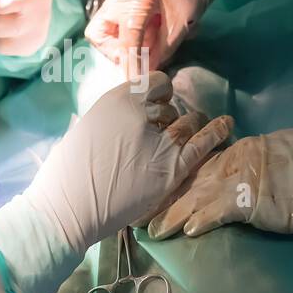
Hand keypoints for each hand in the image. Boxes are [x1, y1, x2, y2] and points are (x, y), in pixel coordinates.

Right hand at [0, 71, 232, 292]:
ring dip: (188, 124)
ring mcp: (160, 141)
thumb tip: (121, 115)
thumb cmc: (65, 172)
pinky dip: (216, 132)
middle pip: (169, 106)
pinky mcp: (172, 169)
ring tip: (190, 128)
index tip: (155, 104)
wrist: (69, 208)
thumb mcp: (83, 127)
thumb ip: (108, 117)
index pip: (154, 83)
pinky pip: (201, 144)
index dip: (157, 94)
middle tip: (163, 128)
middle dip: (167, 115)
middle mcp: (142, 114)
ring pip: (186, 123)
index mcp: (117, 99)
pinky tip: (227, 125)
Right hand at [84, 0, 217, 76]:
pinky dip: (129, 33)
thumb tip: (147, 73)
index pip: (127, 41)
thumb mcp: (183, 21)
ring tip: (150, 41)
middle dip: (116, 51)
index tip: (134, 86)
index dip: (130, 67)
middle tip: (140, 55)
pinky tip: (150, 31)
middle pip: (99, 33)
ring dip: (123, 43)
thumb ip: (163, 49)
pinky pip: (116, 20)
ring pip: (104, 29)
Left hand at [147, 125, 292, 237]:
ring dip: (170, 216)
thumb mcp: (261, 161)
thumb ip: (240, 168)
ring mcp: (234, 184)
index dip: (168, 183)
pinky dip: (202, 220)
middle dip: (159, 201)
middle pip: (183, 185)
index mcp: (229, 157)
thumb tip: (227, 179)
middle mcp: (225, 168)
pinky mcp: (246, 201)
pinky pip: (219, 211)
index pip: (190, 169)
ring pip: (193, 200)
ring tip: (151, 231)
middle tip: (136, 215)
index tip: (148, 192)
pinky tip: (187, 231)